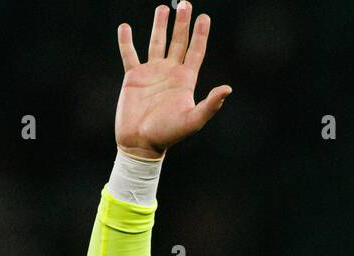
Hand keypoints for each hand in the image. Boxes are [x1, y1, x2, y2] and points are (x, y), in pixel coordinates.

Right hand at [115, 2, 231, 159]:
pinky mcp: (133, 77)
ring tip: (164, 8)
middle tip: (185, 4)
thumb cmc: (167, 135)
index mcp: (185, 81)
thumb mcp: (192, 121)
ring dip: (160, 25)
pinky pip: (129, 54)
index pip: (195, 52)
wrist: (140, 143)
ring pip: (157, 43)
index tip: (204, 17)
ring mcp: (152, 73)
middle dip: (182, 23)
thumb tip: (227, 89)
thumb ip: (210, 105)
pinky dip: (126, 41)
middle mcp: (169, 73)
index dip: (201, 35)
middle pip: (178, 42)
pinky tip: (126, 27)